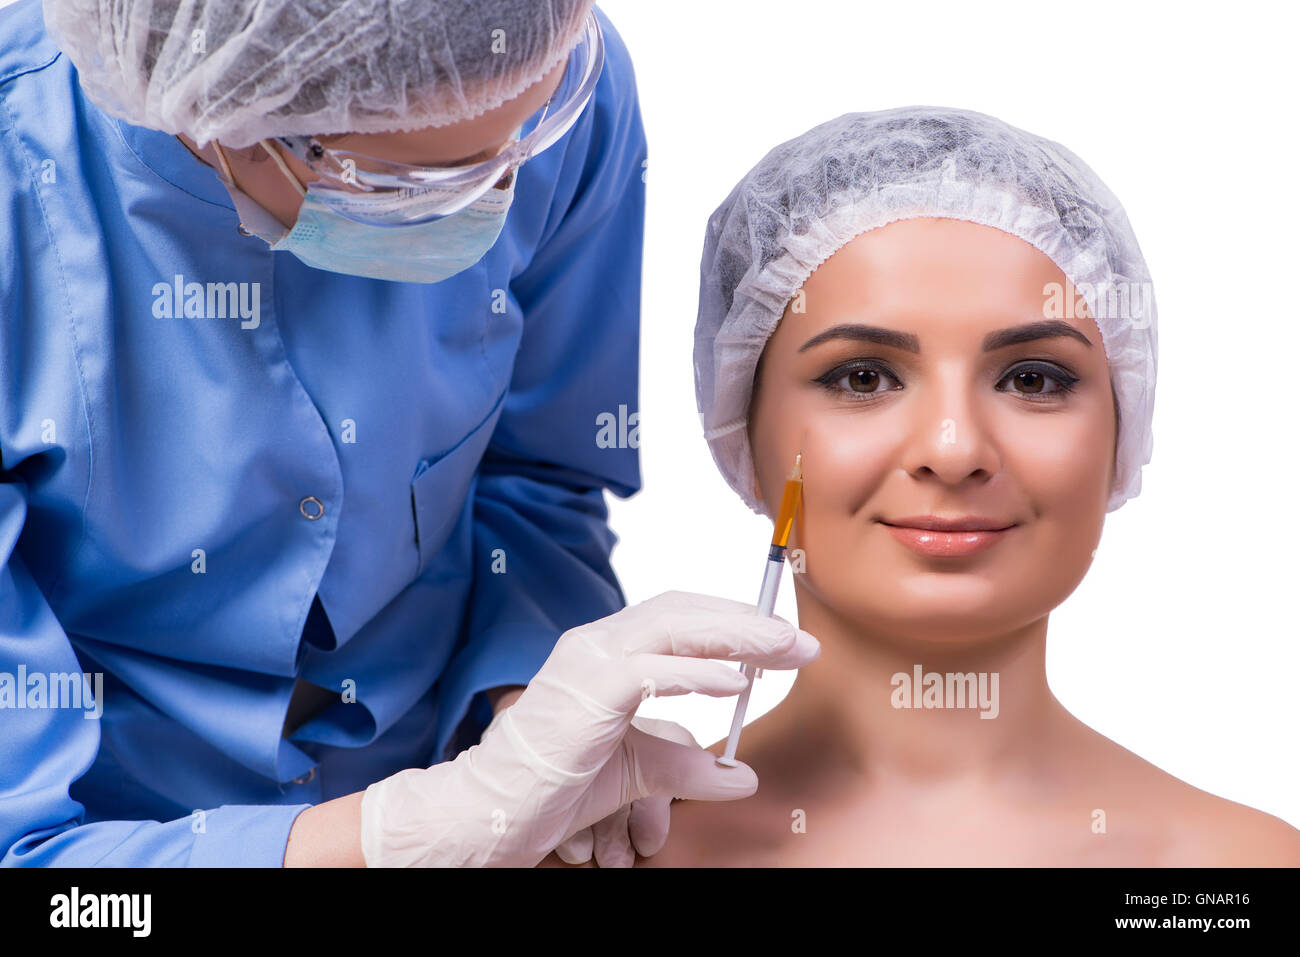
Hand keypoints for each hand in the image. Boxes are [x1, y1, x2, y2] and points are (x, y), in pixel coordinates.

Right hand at [359, 590, 818, 866]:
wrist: (495, 809)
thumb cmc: (555, 785)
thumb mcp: (638, 772)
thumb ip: (686, 766)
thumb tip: (741, 775)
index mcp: (606, 652)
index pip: (679, 617)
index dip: (733, 623)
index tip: (782, 642)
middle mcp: (596, 644)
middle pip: (684, 612)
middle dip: (748, 622)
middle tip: (801, 641)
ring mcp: (588, 662)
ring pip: (672, 628)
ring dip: (736, 636)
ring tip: (783, 649)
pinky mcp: (585, 692)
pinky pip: (650, 671)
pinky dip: (698, 672)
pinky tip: (737, 680)